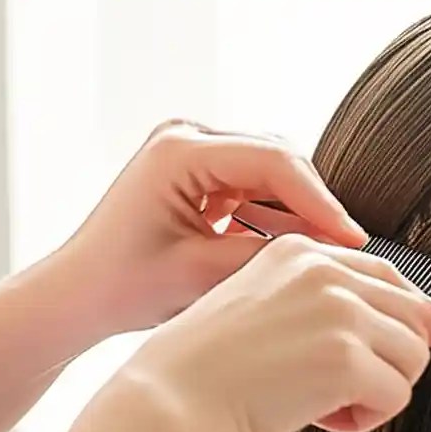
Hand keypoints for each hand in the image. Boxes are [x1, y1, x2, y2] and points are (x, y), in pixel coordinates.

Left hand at [52, 119, 368, 335]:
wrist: (78, 295)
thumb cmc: (124, 287)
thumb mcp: (204, 275)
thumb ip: (269, 256)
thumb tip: (332, 252)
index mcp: (179, 151)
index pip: (274, 161)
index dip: (320, 201)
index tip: (352, 238)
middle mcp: (185, 136)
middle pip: (277, 159)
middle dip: (314, 204)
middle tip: (347, 250)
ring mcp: (190, 148)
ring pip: (271, 170)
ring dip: (297, 209)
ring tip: (324, 253)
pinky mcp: (197, 169)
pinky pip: (254, 182)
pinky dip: (275, 213)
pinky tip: (290, 248)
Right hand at [116, 233, 430, 431]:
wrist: (171, 398)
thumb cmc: (211, 370)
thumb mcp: (268, 309)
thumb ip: (327, 305)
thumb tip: (418, 332)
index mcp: (302, 251)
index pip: (389, 274)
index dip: (425, 310)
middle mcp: (326, 270)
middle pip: (413, 317)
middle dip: (396, 363)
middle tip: (352, 393)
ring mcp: (340, 310)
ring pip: (412, 358)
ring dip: (379, 392)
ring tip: (328, 404)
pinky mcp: (346, 357)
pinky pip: (396, 396)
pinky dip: (366, 419)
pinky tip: (323, 418)